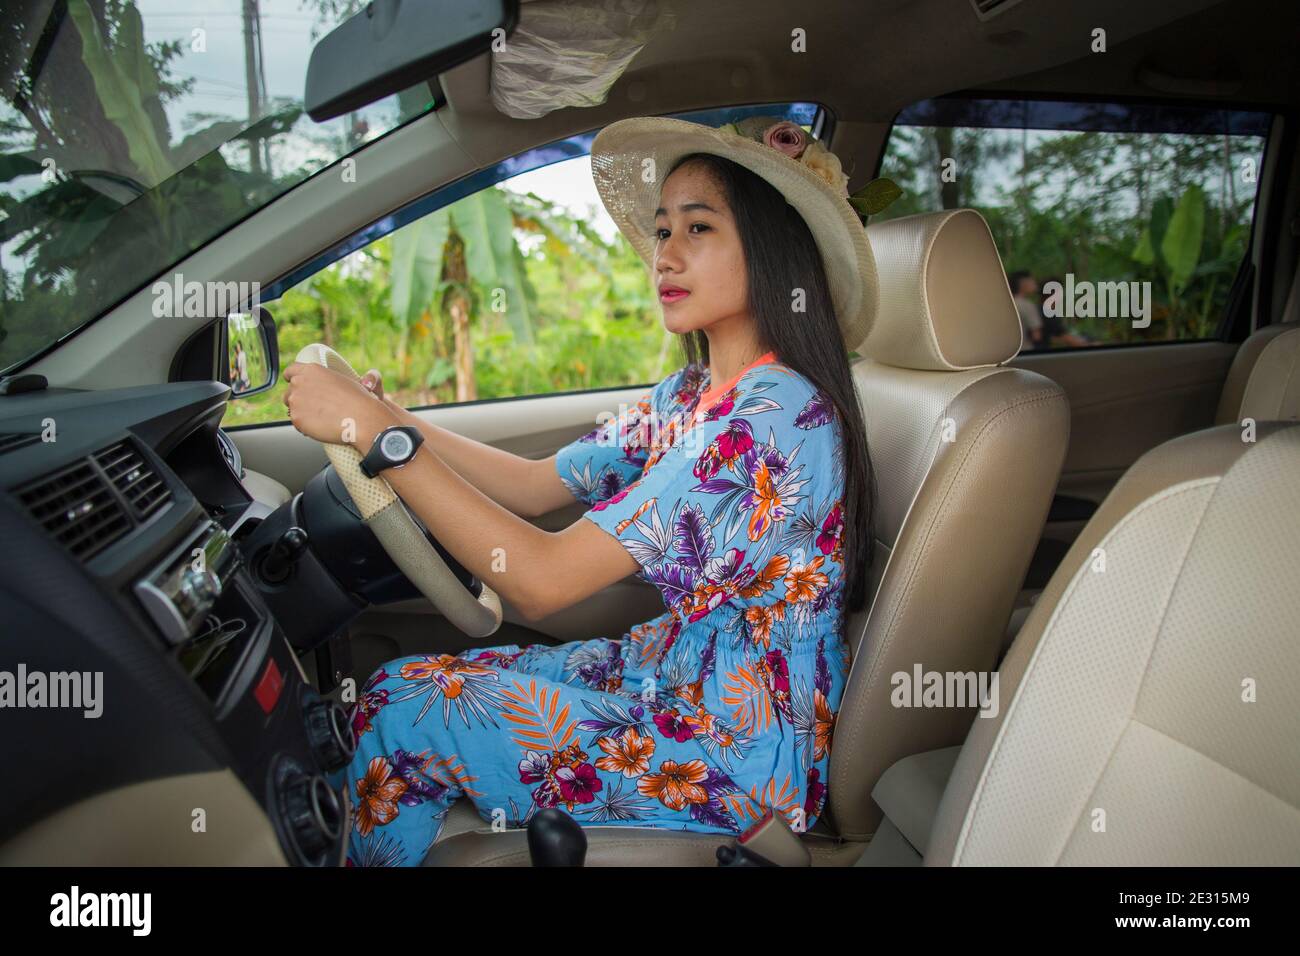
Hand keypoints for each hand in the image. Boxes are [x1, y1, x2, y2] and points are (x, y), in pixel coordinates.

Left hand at [282, 361, 396, 448]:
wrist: (361, 419)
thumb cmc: (358, 400)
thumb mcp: (342, 380)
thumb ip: (325, 381)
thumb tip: (322, 388)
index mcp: (311, 370)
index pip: (290, 372)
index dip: (292, 379)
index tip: (296, 386)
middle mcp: (300, 382)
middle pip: (288, 392)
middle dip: (298, 399)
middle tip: (314, 407)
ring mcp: (296, 400)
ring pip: (291, 408)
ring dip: (301, 413)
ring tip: (320, 418)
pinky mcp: (296, 418)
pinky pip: (297, 423)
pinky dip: (306, 426)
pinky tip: (321, 426)